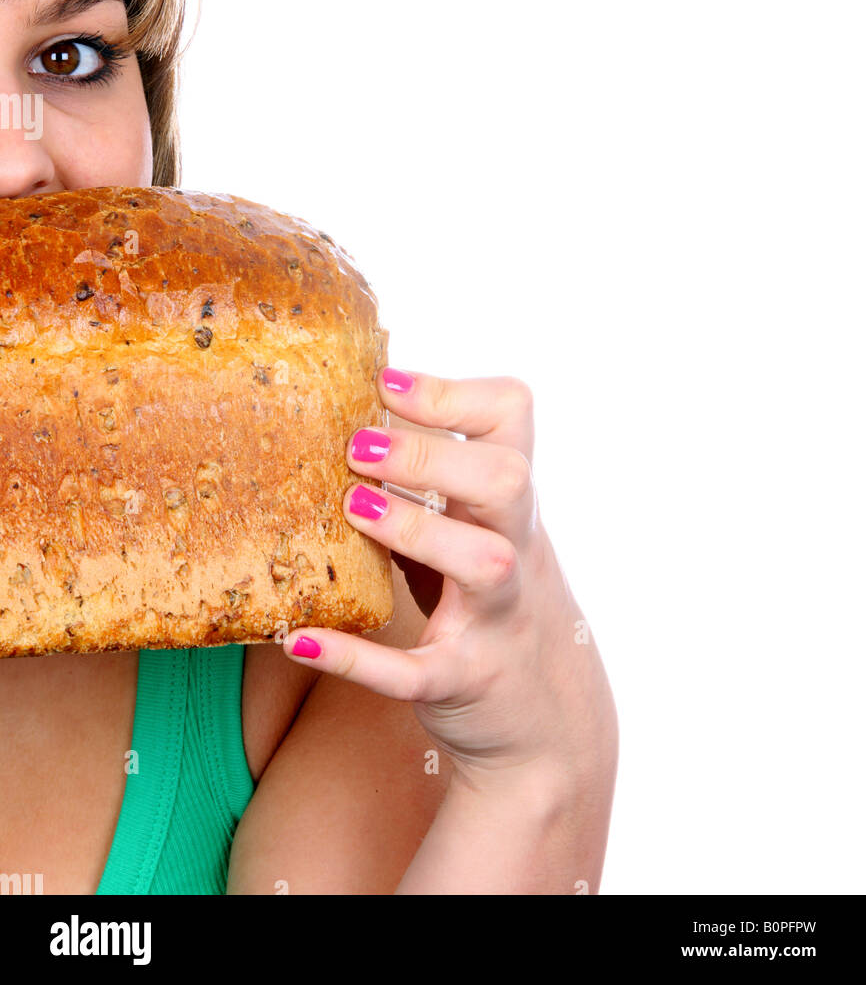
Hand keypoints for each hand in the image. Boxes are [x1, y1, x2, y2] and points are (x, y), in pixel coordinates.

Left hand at [283, 367, 617, 794]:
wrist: (551, 720)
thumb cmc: (493, 602)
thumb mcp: (479, 531)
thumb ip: (434, 482)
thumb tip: (347, 416)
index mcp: (509, 502)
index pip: (512, 417)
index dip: (452, 392)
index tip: (385, 382)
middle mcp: (516, 550)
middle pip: (505, 480)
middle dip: (432, 455)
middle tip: (359, 446)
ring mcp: (497, 618)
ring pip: (484, 563)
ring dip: (417, 528)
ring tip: (352, 507)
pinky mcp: (465, 682)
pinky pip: (415, 672)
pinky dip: (357, 657)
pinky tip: (301, 638)